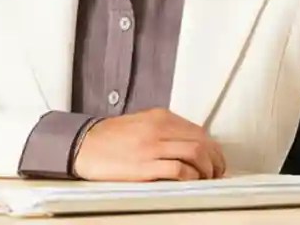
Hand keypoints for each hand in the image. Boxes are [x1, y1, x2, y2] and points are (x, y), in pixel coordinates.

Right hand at [72, 108, 226, 181]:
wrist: (83, 145)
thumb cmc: (110, 138)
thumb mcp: (141, 123)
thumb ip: (165, 130)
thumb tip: (189, 144)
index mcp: (160, 117)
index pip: (199, 131)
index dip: (213, 149)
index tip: (216, 160)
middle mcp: (159, 128)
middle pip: (202, 142)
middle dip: (215, 160)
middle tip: (217, 173)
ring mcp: (152, 147)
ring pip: (195, 153)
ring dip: (206, 170)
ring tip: (206, 180)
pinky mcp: (144, 166)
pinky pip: (178, 170)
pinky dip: (190, 177)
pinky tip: (190, 183)